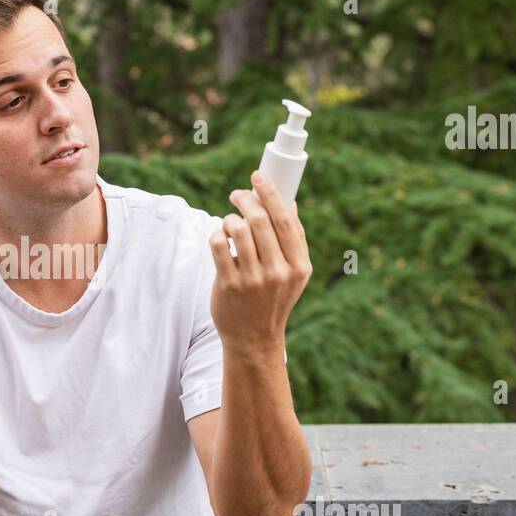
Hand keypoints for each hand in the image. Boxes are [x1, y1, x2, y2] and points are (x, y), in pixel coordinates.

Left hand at [208, 171, 312, 352]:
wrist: (254, 338)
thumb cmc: (273, 299)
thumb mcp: (294, 275)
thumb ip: (294, 242)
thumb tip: (289, 203)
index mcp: (299, 265)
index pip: (285, 219)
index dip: (270, 192)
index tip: (258, 176)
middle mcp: (278, 272)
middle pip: (260, 219)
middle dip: (245, 199)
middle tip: (237, 195)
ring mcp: (253, 279)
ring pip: (237, 230)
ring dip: (230, 218)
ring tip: (229, 221)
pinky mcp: (229, 285)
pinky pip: (218, 244)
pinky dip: (217, 234)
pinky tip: (220, 238)